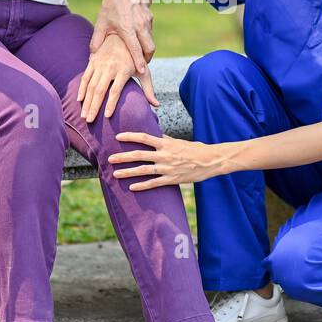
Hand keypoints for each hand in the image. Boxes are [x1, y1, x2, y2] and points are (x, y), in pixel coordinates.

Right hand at [76, 32, 159, 122]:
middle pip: (100, 90)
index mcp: (123, 70)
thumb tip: (157, 105)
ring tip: (84, 115)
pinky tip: (79, 100)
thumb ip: (148, 89)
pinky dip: (81, 89)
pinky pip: (85, 77)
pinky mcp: (92, 61)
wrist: (121, 36)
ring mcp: (100, 63)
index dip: (111, 103)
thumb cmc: (135, 58)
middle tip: (89, 121)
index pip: (115, 90)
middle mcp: (110, 66)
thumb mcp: (144, 71)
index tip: (106, 116)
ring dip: (86, 101)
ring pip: (90, 85)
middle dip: (94, 107)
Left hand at [89, 0, 154, 74]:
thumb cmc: (110, 5)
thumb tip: (92, 56)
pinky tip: (139, 40)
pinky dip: (146, 39)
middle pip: (149, 48)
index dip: (139, 61)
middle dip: (147, 59)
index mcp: (127, 28)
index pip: (136, 49)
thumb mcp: (101, 22)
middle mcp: (139, 25)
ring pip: (151, 40)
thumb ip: (97, 40)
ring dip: (147, 49)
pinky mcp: (150, 16)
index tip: (142, 71)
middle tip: (142, 65)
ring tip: (140, 55)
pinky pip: (150, 32)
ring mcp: (146, 20)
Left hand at [108, 133, 227, 191]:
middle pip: (139, 155)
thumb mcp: (179, 142)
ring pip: (143, 170)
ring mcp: (168, 168)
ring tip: (115, 174)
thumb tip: (154, 135)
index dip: (130, 136)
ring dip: (128, 172)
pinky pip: (154, 183)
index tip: (118, 136)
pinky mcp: (172, 179)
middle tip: (110, 158)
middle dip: (123, 157)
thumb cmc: (195, 149)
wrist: (211, 161)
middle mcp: (165, 155)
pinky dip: (142, 185)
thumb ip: (165, 139)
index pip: (144, 137)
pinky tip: (132, 187)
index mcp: (166, 143)